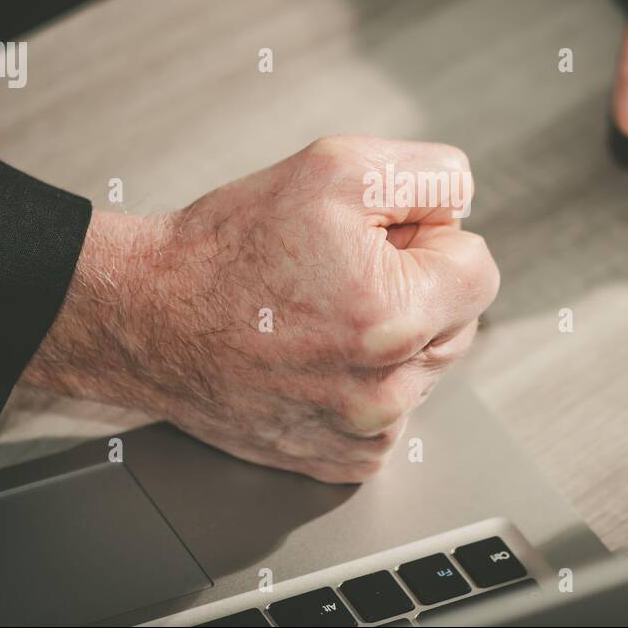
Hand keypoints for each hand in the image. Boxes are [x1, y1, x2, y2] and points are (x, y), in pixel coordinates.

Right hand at [21, 135, 498, 481]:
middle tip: (342, 270)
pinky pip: (391, 415)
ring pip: (426, 366)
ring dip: (393, 336)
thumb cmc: (227, 248)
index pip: (479, 266)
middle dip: (414, 285)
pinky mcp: (339, 460)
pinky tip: (315, 355)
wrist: (148, 317)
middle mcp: (385, 390)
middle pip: (458, 319)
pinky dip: (365, 383)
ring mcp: (363, 433)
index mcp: (395, 316)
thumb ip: (428, 176)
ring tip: (321, 311)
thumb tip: (464, 205)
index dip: (428, 237)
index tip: (380, 237)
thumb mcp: (335, 167)